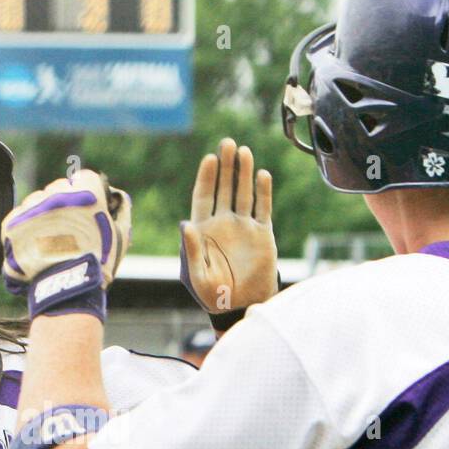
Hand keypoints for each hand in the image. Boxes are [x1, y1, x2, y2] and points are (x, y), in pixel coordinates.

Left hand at [2, 168, 131, 318]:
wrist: (67, 287)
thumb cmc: (98, 263)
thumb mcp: (120, 235)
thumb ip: (120, 208)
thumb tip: (114, 194)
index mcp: (86, 192)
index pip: (84, 178)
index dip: (85, 194)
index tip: (84, 209)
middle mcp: (58, 194)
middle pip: (58, 188)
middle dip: (63, 204)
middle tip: (67, 230)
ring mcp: (33, 207)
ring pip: (37, 201)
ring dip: (43, 215)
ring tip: (50, 241)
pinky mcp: (13, 222)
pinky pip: (19, 217)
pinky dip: (24, 229)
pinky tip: (35, 246)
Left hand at [180, 138, 277, 313]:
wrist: (242, 306)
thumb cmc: (214, 296)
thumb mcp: (197, 276)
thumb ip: (191, 250)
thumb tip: (186, 224)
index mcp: (204, 230)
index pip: (204, 196)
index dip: (206, 177)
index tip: (210, 158)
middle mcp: (224, 223)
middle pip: (224, 188)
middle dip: (225, 166)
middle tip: (227, 142)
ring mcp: (244, 227)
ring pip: (244, 193)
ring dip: (244, 172)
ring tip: (244, 152)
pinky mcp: (262, 234)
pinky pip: (263, 208)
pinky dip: (263, 192)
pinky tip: (262, 175)